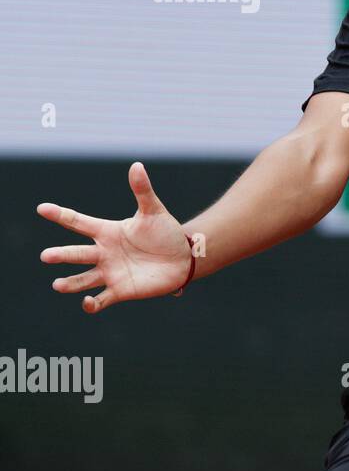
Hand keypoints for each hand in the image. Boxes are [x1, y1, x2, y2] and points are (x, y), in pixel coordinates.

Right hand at [37, 161, 192, 313]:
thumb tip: (136, 165)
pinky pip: (102, 300)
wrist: (183, 257)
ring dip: (70, 284)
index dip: (61, 215)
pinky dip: (92, 304)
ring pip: (83, 280)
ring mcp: (110, 273)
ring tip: (57, 285)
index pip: (79, 222)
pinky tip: (87, 304)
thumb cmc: (165, 233)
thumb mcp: (153, 211)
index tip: (42, 208)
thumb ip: (142, 191)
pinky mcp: (120, 290)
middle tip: (46, 256)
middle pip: (77, 254)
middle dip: (62, 255)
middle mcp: (104, 253)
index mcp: (108, 232)